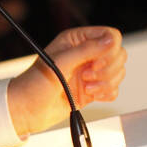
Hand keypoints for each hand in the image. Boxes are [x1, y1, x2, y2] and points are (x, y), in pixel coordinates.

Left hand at [7, 26, 126, 136]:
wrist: (28, 110)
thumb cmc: (35, 84)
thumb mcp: (60, 63)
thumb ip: (87, 50)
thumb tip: (111, 40)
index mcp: (76, 40)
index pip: (110, 35)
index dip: (109, 50)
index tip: (96, 64)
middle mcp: (85, 54)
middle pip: (119, 54)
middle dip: (107, 69)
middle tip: (87, 77)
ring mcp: (90, 72)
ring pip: (118, 72)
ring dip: (106, 83)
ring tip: (86, 88)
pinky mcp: (93, 89)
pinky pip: (114, 89)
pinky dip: (106, 94)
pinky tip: (90, 95)